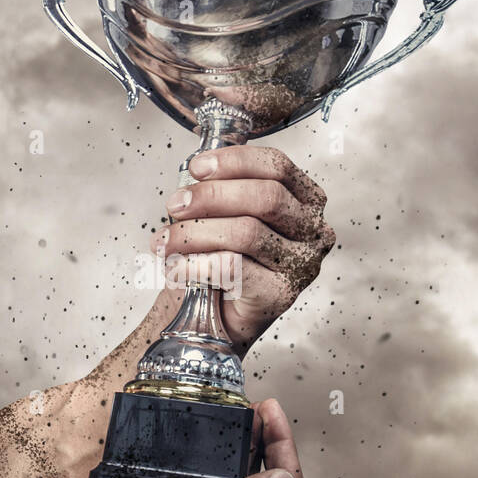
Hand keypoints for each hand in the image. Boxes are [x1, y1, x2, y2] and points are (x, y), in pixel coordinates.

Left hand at [156, 145, 335, 350]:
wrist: (215, 315)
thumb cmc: (223, 260)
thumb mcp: (226, 214)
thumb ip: (221, 188)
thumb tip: (197, 171)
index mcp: (305, 200)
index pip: (278, 167)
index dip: (234, 161)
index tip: (197, 167)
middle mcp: (313, 231)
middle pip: (265, 197)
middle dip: (212, 196)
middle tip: (175, 204)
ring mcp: (302, 264)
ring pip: (246, 233)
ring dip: (195, 233)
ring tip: (165, 240)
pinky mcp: (282, 294)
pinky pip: (234, 268)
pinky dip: (196, 264)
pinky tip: (176, 266)